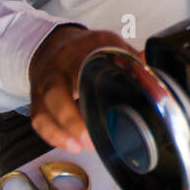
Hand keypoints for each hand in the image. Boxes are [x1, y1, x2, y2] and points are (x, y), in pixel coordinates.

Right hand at [28, 25, 140, 152]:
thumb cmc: (82, 49)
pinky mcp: (37, 100)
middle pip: (56, 91)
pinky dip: (54, 136)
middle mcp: (58, 67)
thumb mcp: (107, 44)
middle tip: (92, 135)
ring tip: (83, 144)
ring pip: (45, 108)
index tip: (112, 98)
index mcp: (80, 50)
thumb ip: (128, 58)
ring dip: (63, 131)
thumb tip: (153, 69)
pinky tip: (71, 145)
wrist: (50, 45)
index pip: (84, 62)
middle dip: (73, 118)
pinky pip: (39, 120)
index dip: (93, 81)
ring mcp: (44, 84)